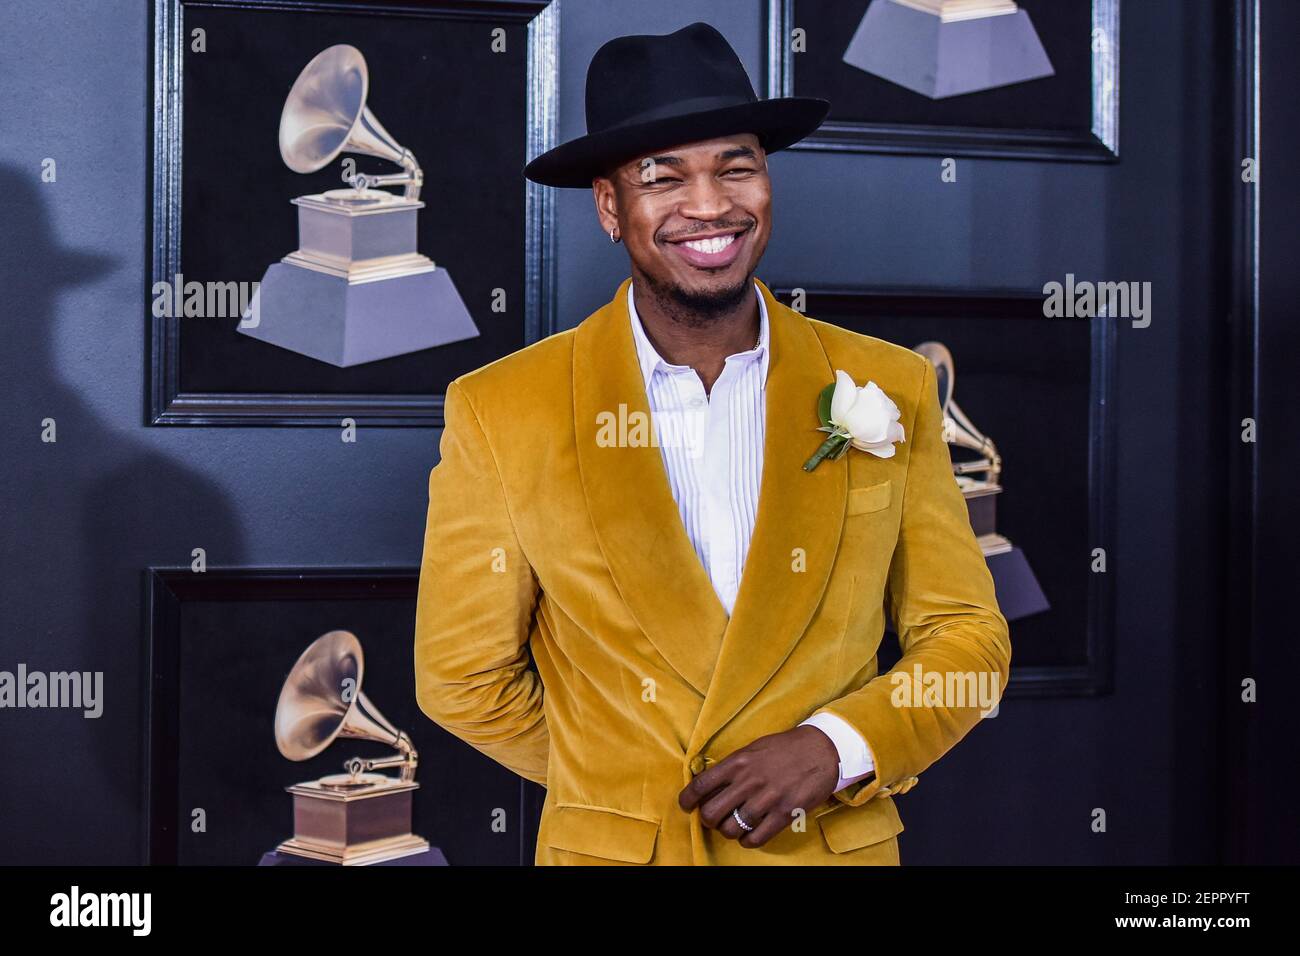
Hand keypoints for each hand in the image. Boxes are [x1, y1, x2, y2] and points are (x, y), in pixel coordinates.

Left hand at [676, 725, 840, 848]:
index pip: (701, 785)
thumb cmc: (785, 748)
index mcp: (738, 762)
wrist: (822, 749)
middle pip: (711, 813)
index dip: (687, 799)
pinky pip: (756, 838)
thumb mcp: (753, 749)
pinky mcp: (785, 813)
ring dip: (728, 831)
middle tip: (714, 818)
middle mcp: (749, 780)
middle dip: (708, 820)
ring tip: (734, 825)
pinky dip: (747, 841)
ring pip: (731, 829)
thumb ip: (733, 766)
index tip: (686, 805)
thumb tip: (710, 784)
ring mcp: (767, 799)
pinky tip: (749, 834)